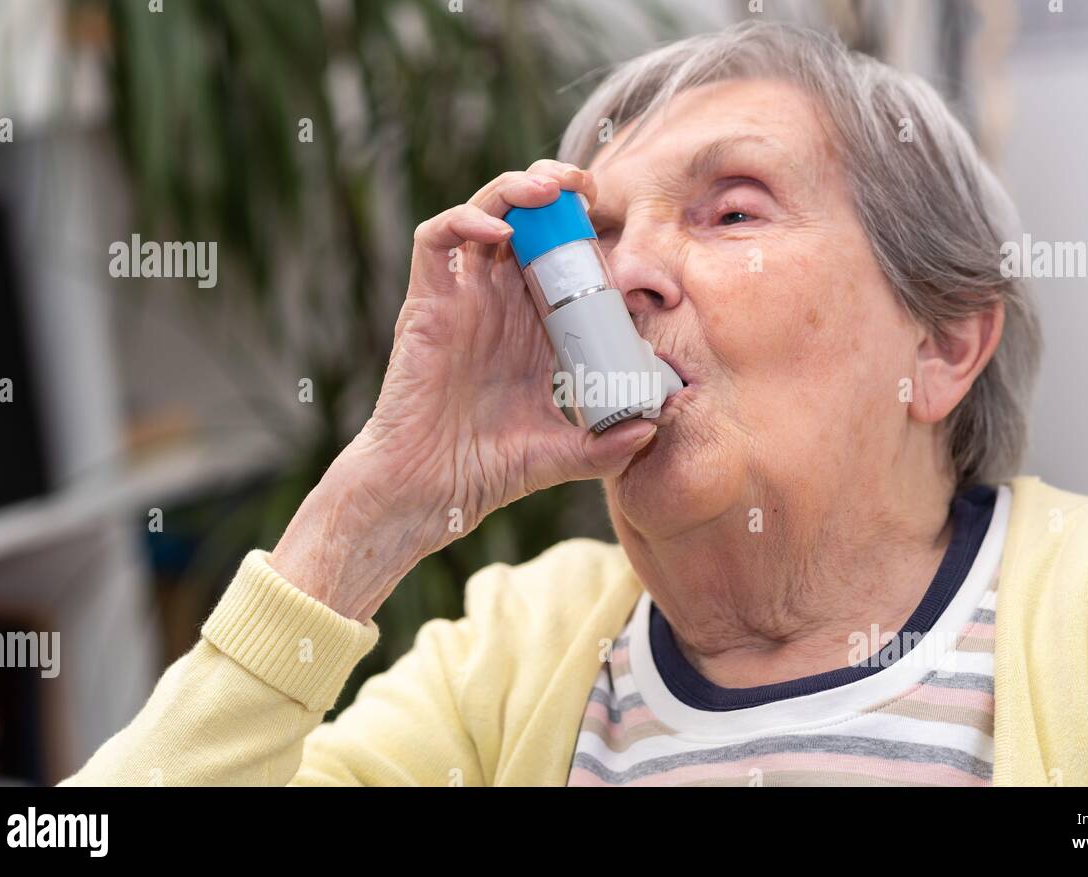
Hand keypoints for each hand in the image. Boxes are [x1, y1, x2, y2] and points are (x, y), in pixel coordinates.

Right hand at [270, 160, 656, 620]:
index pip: (563, 260)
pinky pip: (436, 241)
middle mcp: (497, 304)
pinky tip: (501, 231)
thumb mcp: (565, 453)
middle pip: (525, 224)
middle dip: (554, 194)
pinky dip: (465, 220)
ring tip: (548, 187)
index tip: (620, 223)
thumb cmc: (488, 471)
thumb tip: (660, 422)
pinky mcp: (427, 304)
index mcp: (532, 328)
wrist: (428, 491)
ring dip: (514, 190)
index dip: (587, 234)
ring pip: (483, 216)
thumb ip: (610, 442)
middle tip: (587, 185)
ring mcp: (461, 300)